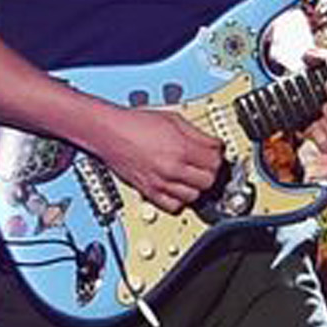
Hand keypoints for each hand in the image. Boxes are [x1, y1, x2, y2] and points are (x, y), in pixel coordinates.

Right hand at [93, 106, 228, 213]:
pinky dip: (179, 200)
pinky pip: (173, 206)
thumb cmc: (135, 123)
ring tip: (191, 176)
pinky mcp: (148, 191)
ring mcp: (159, 182)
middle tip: (205, 164)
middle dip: (210, 172)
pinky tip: (178, 188)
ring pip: (194, 196)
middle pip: (208, 181)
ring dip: (196, 187)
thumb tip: (216, 145)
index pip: (215, 162)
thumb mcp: (175, 120)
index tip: (215, 152)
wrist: (108, 131)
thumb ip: (199, 135)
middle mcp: (171, 169)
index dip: (218, 155)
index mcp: (181, 149)